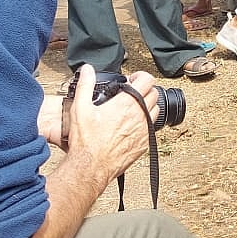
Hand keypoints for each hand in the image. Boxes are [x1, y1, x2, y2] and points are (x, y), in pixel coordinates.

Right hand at [64, 65, 159, 181]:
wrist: (91, 168)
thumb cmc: (86, 141)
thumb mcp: (80, 108)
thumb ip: (85, 85)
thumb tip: (87, 69)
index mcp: (127, 104)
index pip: (147, 80)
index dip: (140, 76)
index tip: (131, 79)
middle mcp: (140, 115)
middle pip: (154, 93)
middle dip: (144, 89)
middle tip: (132, 92)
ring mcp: (144, 130)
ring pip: (156, 110)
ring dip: (147, 105)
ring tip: (133, 107)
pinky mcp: (145, 143)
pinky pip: (152, 127)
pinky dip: (146, 122)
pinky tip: (132, 125)